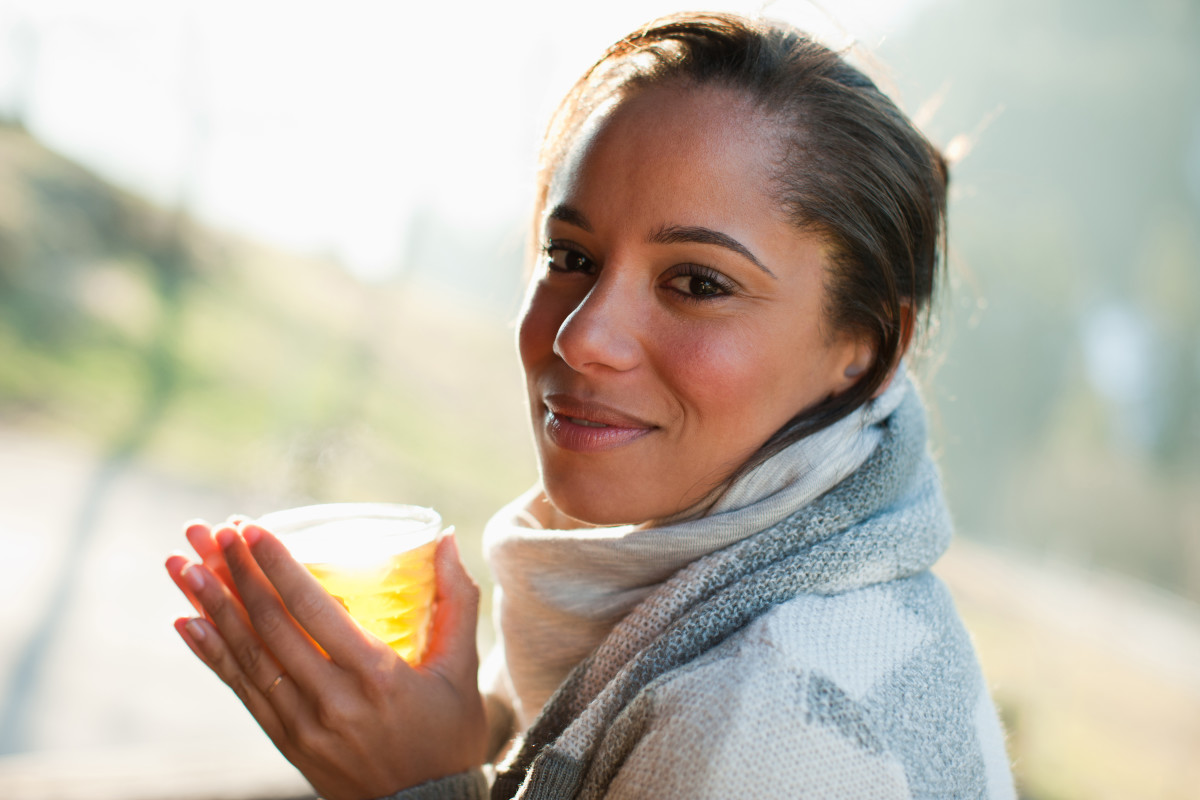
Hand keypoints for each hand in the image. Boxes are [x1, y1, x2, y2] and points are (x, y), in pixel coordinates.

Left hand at [165, 521, 486, 799]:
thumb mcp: (461, 670)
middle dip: (234, 574)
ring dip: (211, 606)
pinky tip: (186, 622)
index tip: (250, 529)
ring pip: (247, 656)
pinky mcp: (287, 741)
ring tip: (183, 563)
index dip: (277, 567)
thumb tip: (445, 537)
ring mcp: (303, 725)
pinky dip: (211, 654)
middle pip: (269, 627)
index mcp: (376, 677)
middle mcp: (331, 701)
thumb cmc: (449, 736)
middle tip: (210, 531)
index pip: (313, 610)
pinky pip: (241, 690)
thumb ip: (456, 601)